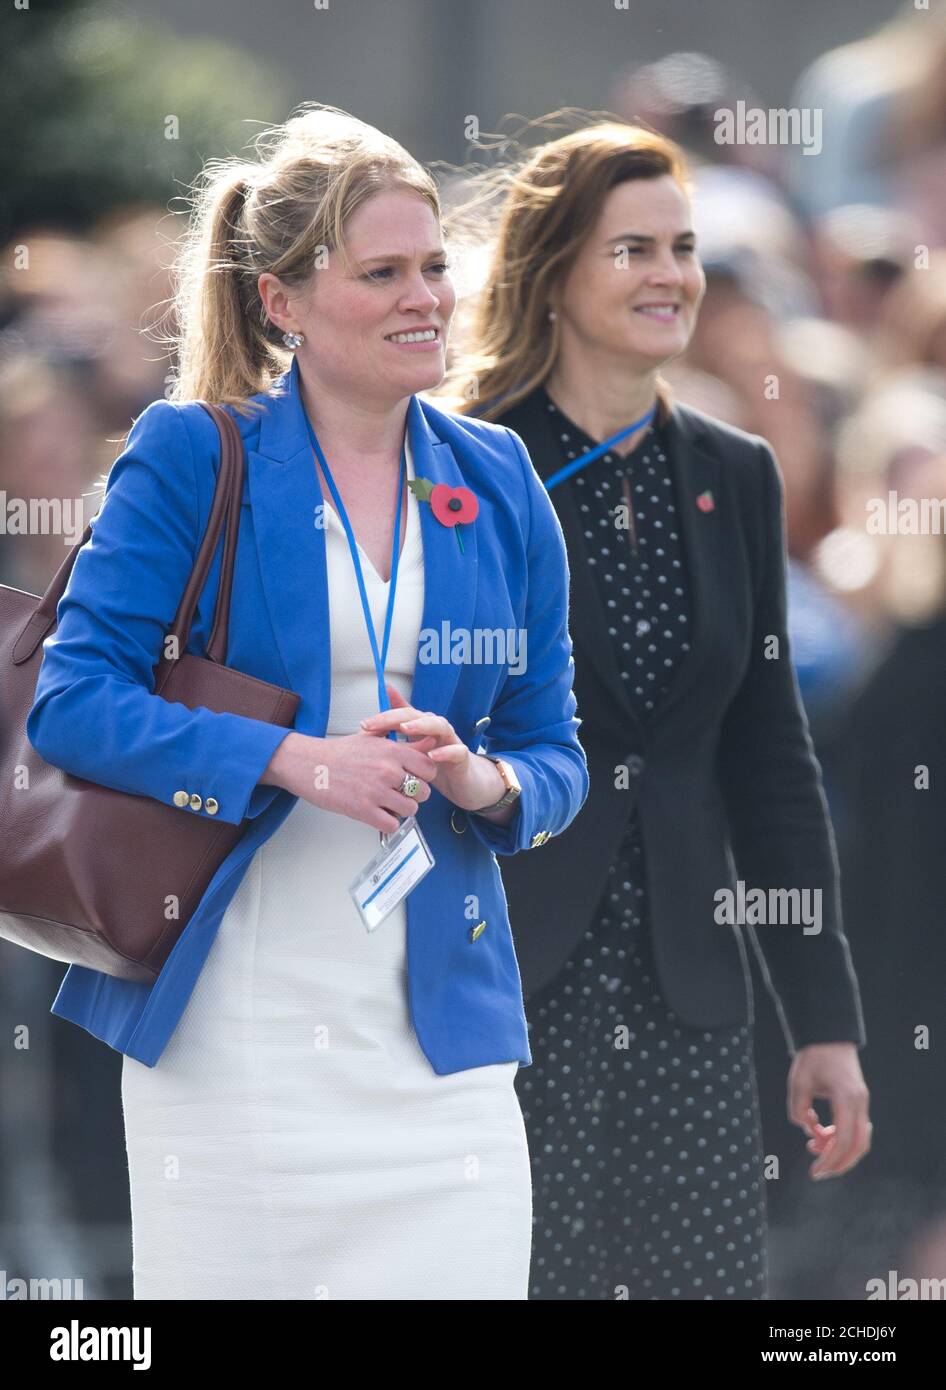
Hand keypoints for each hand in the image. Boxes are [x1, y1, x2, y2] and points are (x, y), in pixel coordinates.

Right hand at [261, 726, 437, 834]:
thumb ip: (400, 739)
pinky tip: (378, 814)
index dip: (425, 776)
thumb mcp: (372, 737)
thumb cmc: (338, 752)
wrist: (309, 763)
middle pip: (424, 791)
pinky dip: (388, 823)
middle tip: (400, 793)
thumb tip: (427, 740)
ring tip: (388, 804)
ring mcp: (376, 791)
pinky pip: (391, 824)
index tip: (416, 777)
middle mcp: (387, 771)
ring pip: (410, 809)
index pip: (429, 768)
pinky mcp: (363, 810)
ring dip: (401, 810)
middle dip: (415, 795)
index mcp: (391, 751)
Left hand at [360, 683, 507, 813]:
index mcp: (422, 726)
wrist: (465, 782)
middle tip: (377, 724)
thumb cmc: (436, 764)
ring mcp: (450, 741)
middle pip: (417, 715)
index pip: (401, 715)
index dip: (383, 718)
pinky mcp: (463, 758)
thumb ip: (397, 731)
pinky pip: (456, 751)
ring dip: (422, 726)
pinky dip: (445, 752)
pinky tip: (432, 756)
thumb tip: (377, 714)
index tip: (364, 725)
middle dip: (396, 718)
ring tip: (405, 729)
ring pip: (439, 725)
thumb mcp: (413, 749)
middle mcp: (436, 728)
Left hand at [787, 1042, 871, 1179]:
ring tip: (814, 1148)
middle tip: (817, 1172)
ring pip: (859, 1141)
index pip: (844, 1139)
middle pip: (857, 1146)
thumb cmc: (813, 1057)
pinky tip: (822, 1135)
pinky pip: (855, 1130)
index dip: (830, 1160)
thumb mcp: (798, 1081)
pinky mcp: (858, 1103)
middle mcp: (859, 1103)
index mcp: (846, 1098)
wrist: (829, 1037)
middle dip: (838, 1163)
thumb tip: (807, 1130)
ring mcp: (862, 1104)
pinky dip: (841, 1139)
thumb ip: (799, 1108)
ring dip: (839, 1151)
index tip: (815, 1172)